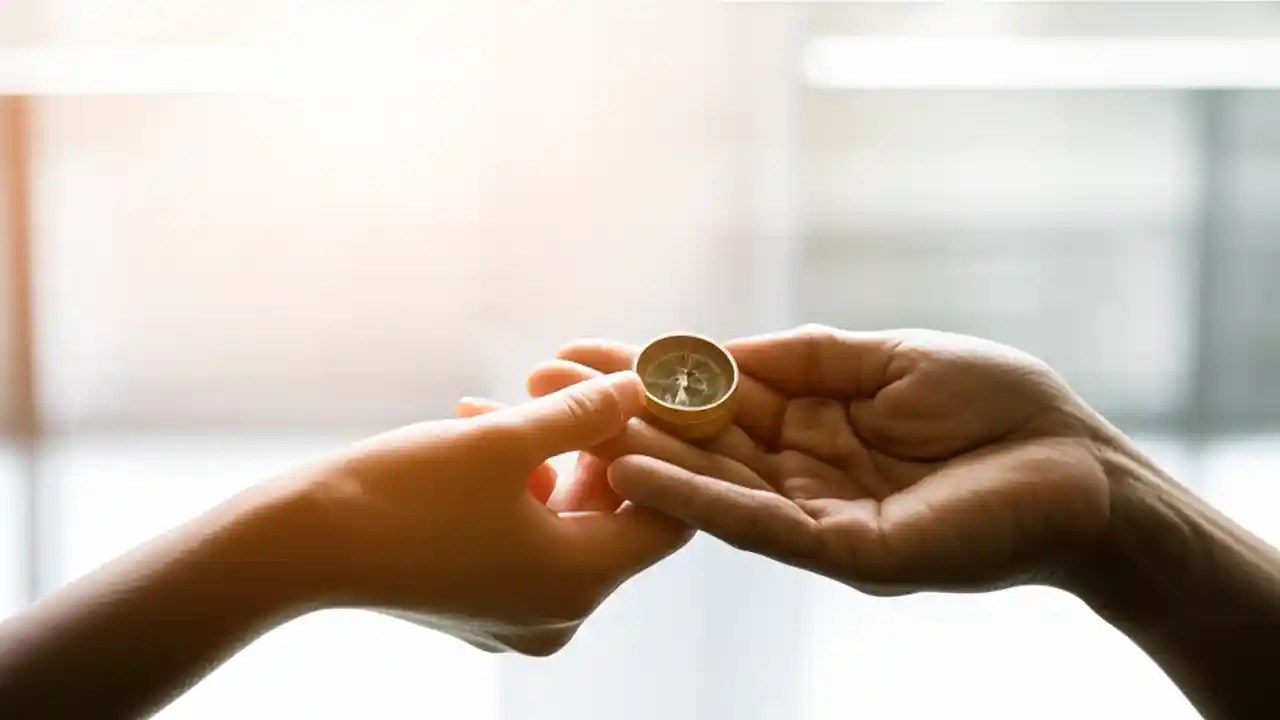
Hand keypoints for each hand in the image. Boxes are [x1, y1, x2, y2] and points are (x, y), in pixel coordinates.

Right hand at [294, 371, 690, 654]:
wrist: (295, 547)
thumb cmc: (403, 494)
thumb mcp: (506, 441)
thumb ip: (585, 414)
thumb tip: (639, 388)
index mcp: (580, 583)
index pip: (665, 519)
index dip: (660, 454)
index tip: (644, 401)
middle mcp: (558, 614)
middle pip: (612, 519)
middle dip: (593, 447)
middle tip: (570, 388)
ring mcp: (514, 614)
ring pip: (562, 521)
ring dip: (546, 457)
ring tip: (503, 404)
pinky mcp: (477, 602)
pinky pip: (521, 537)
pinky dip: (512, 487)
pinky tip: (476, 430)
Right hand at [529, 326, 1112, 594]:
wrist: (1084, 467)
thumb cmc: (997, 403)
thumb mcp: (887, 356)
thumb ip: (802, 356)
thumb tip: (716, 350)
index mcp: (810, 423)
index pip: (710, 399)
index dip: (645, 375)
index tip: (574, 352)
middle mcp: (800, 474)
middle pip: (696, 442)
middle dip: (619, 412)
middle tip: (536, 382)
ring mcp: (818, 517)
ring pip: (711, 487)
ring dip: (640, 456)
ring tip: (568, 426)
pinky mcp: (847, 552)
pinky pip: (759, 524)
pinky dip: (696, 498)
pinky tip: (639, 470)